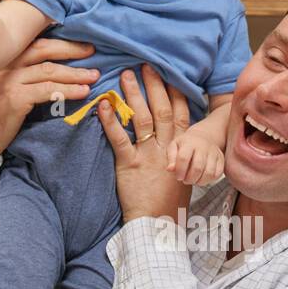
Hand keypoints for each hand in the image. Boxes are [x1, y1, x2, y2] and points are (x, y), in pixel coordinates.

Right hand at [0, 38, 99, 156]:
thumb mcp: (3, 89)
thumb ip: (22, 77)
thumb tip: (54, 71)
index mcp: (4, 61)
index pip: (36, 45)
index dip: (61, 43)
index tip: (81, 46)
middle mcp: (5, 66)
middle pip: (44, 50)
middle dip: (72, 50)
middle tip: (93, 52)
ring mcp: (8, 81)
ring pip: (49, 71)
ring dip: (75, 74)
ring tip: (94, 77)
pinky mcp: (14, 98)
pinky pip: (48, 91)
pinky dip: (68, 91)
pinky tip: (82, 93)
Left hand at [96, 65, 192, 224]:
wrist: (158, 224)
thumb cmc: (170, 202)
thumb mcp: (183, 174)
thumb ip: (179, 153)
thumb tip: (175, 136)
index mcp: (181, 150)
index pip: (181, 114)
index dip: (176, 92)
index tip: (171, 73)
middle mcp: (167, 148)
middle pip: (163, 109)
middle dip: (155, 85)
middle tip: (147, 64)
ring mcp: (149, 155)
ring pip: (143, 118)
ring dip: (134, 94)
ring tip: (126, 75)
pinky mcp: (130, 164)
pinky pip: (120, 138)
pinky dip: (110, 121)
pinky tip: (103, 104)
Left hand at [165, 129, 224, 185]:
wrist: (203, 137)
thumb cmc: (185, 145)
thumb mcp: (174, 146)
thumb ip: (170, 158)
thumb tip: (170, 169)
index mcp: (189, 143)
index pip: (183, 158)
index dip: (180, 171)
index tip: (178, 177)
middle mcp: (203, 146)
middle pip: (197, 167)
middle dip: (190, 179)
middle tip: (186, 180)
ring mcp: (214, 153)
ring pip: (209, 172)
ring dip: (200, 181)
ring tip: (194, 180)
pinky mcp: (221, 159)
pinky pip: (217, 174)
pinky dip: (209, 180)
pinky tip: (202, 178)